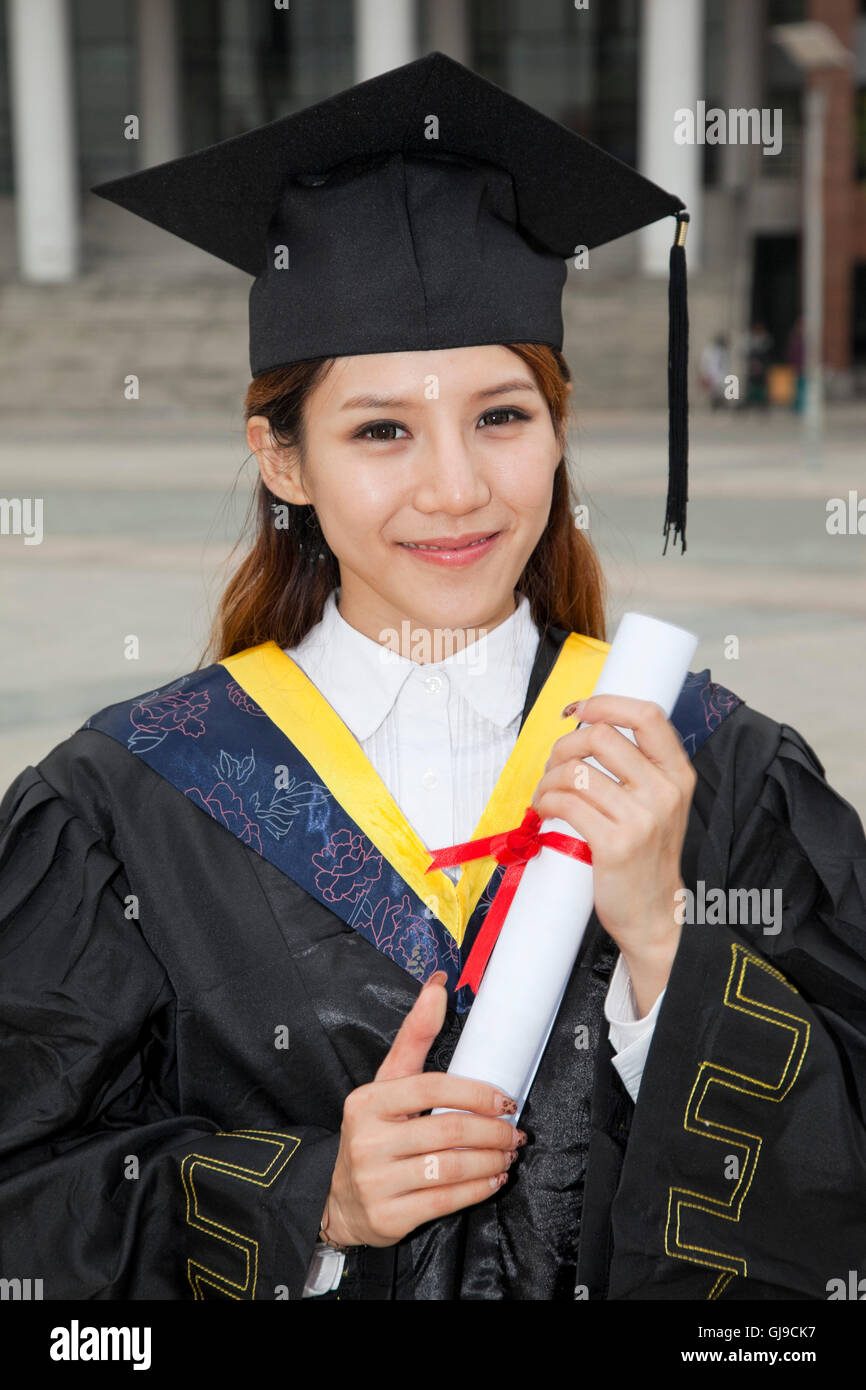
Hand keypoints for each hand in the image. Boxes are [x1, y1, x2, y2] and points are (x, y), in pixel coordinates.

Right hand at [321, 972, 524, 1247]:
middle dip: (492, 1131)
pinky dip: (478, 1189)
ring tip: (507, 1153)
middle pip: (448, 1130)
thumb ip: (414, 1036)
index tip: (505, 1100)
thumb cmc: (374, 1131)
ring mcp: (376, 1180)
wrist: (337, 1198)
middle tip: (513, 1131)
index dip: (475, 1093)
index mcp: (368, 1101)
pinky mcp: (389, 1216)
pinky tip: (493, 1178)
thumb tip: (438, 985)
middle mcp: (368, 1140)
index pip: (431, 1088)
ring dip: (491, 1160)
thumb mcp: (387, 1082)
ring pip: (451, 1167)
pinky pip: (445, 1201)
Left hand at [531, 695, 696, 1015]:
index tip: (579, 711)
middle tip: (554, 768)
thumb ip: (637, 768)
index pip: (647, 715)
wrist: (654, 914)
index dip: (606, 703)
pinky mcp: (615, 844)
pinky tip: (545, 813)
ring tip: (546, 796)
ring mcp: (641, 819)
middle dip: (564, 746)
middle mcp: (664, 791)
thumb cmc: (647, 856)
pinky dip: (545, 803)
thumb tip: (589, 728)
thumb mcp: (659, 804)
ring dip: (548, 779)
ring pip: (575, 771)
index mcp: (678, 774)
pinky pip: (565, 803)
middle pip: (601, 736)